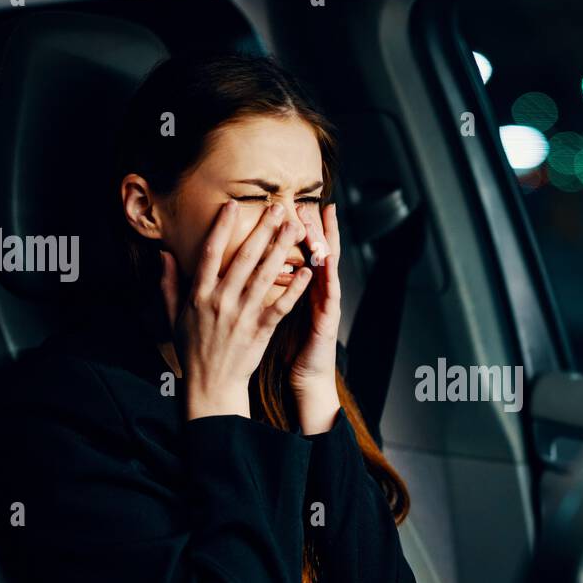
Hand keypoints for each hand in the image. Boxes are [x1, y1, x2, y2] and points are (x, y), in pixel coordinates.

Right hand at [160, 200, 312, 419]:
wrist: (210, 385)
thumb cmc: (193, 349)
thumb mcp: (173, 316)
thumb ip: (168, 283)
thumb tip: (163, 254)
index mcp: (198, 295)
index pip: (210, 254)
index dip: (221, 228)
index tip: (233, 206)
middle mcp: (220, 301)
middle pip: (243, 259)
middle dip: (262, 230)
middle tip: (279, 208)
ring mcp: (241, 316)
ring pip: (264, 276)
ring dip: (282, 250)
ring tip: (297, 229)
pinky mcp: (259, 331)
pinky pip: (280, 305)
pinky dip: (294, 288)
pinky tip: (308, 271)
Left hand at [290, 202, 342, 433]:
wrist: (308, 377)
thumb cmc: (293, 348)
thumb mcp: (280, 314)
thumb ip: (273, 291)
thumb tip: (254, 272)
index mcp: (305, 289)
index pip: (303, 253)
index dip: (301, 231)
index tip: (294, 206)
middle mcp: (319, 292)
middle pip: (320, 253)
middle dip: (317, 229)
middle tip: (311, 204)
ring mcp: (327, 305)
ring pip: (327, 268)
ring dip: (324, 244)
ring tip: (319, 223)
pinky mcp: (328, 320)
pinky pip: (328, 296)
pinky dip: (327, 278)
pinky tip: (324, 262)